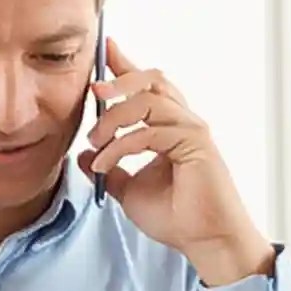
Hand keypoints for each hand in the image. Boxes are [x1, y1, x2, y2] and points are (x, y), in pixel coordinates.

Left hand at [76, 37, 275, 285]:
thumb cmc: (177, 218)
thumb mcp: (129, 190)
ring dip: (113, 119)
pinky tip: (106, 164)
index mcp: (170, 127)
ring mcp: (191, 130)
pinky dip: (121, 146)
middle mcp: (183, 122)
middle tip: (94, 92)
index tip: (104, 49)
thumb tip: (85, 156)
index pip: (147, 86)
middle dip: (120, 78)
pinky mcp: (194, 143)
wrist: (204, 241)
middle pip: (152, 79)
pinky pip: (149, 131)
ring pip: (148, 101)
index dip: (125, 65)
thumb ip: (110, 169)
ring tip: (95, 142)